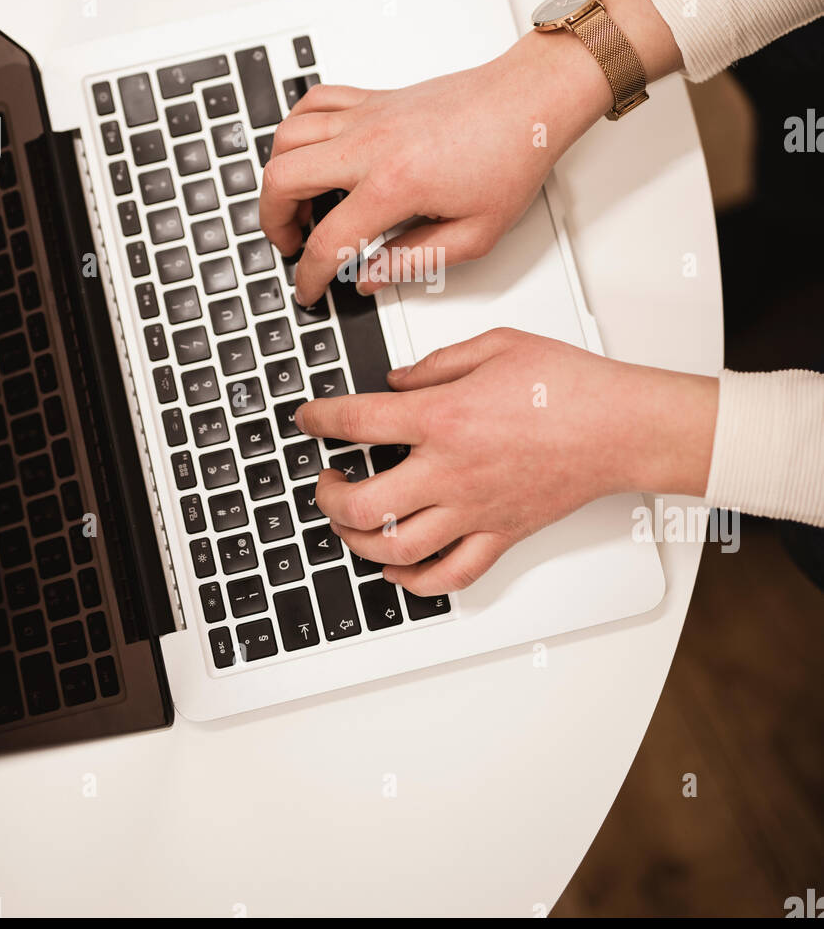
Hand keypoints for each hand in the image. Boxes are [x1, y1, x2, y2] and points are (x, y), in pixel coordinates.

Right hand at [260, 27, 612, 306]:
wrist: (529, 100)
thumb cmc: (512, 156)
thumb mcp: (476, 234)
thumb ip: (414, 261)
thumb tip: (370, 278)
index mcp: (395, 185)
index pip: (328, 241)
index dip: (309, 275)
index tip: (309, 288)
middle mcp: (370, 144)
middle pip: (282, 179)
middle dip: (272, 221)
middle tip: (289, 244)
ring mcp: (367, 116)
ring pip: (286, 137)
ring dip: (277, 175)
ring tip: (295, 204)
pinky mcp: (373, 98)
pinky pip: (311, 103)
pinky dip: (295, 128)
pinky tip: (308, 152)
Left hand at [297, 328, 717, 594]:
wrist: (620, 426)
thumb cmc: (569, 385)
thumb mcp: (494, 346)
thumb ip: (434, 364)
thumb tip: (396, 381)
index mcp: (442, 418)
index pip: (355, 423)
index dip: (318, 420)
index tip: (308, 419)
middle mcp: (450, 472)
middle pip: (360, 505)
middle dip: (327, 497)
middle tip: (326, 481)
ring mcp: (473, 511)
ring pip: (394, 549)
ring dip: (357, 541)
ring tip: (349, 523)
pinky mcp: (500, 535)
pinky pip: (449, 576)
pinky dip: (414, 582)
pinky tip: (396, 570)